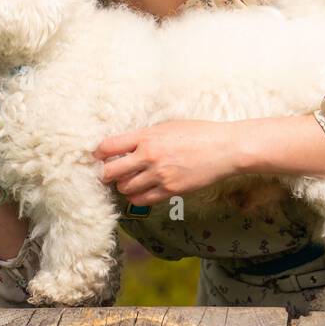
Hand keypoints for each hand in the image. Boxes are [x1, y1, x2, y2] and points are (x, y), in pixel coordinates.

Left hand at [92, 120, 241, 205]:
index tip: (98, 156)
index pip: (109, 146)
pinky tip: (141, 190)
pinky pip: (143, 199)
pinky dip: (137, 196)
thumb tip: (126, 145)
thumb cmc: (199, 133)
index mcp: (147, 136)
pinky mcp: (170, 190)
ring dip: (123, 185)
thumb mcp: (169, 126)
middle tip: (106, 174)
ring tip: (128, 181)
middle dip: (105, 174)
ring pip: (125, 188)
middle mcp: (149, 156)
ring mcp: (159, 175)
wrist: (225, 148)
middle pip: (111, 172)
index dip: (99, 153)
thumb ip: (146, 136)